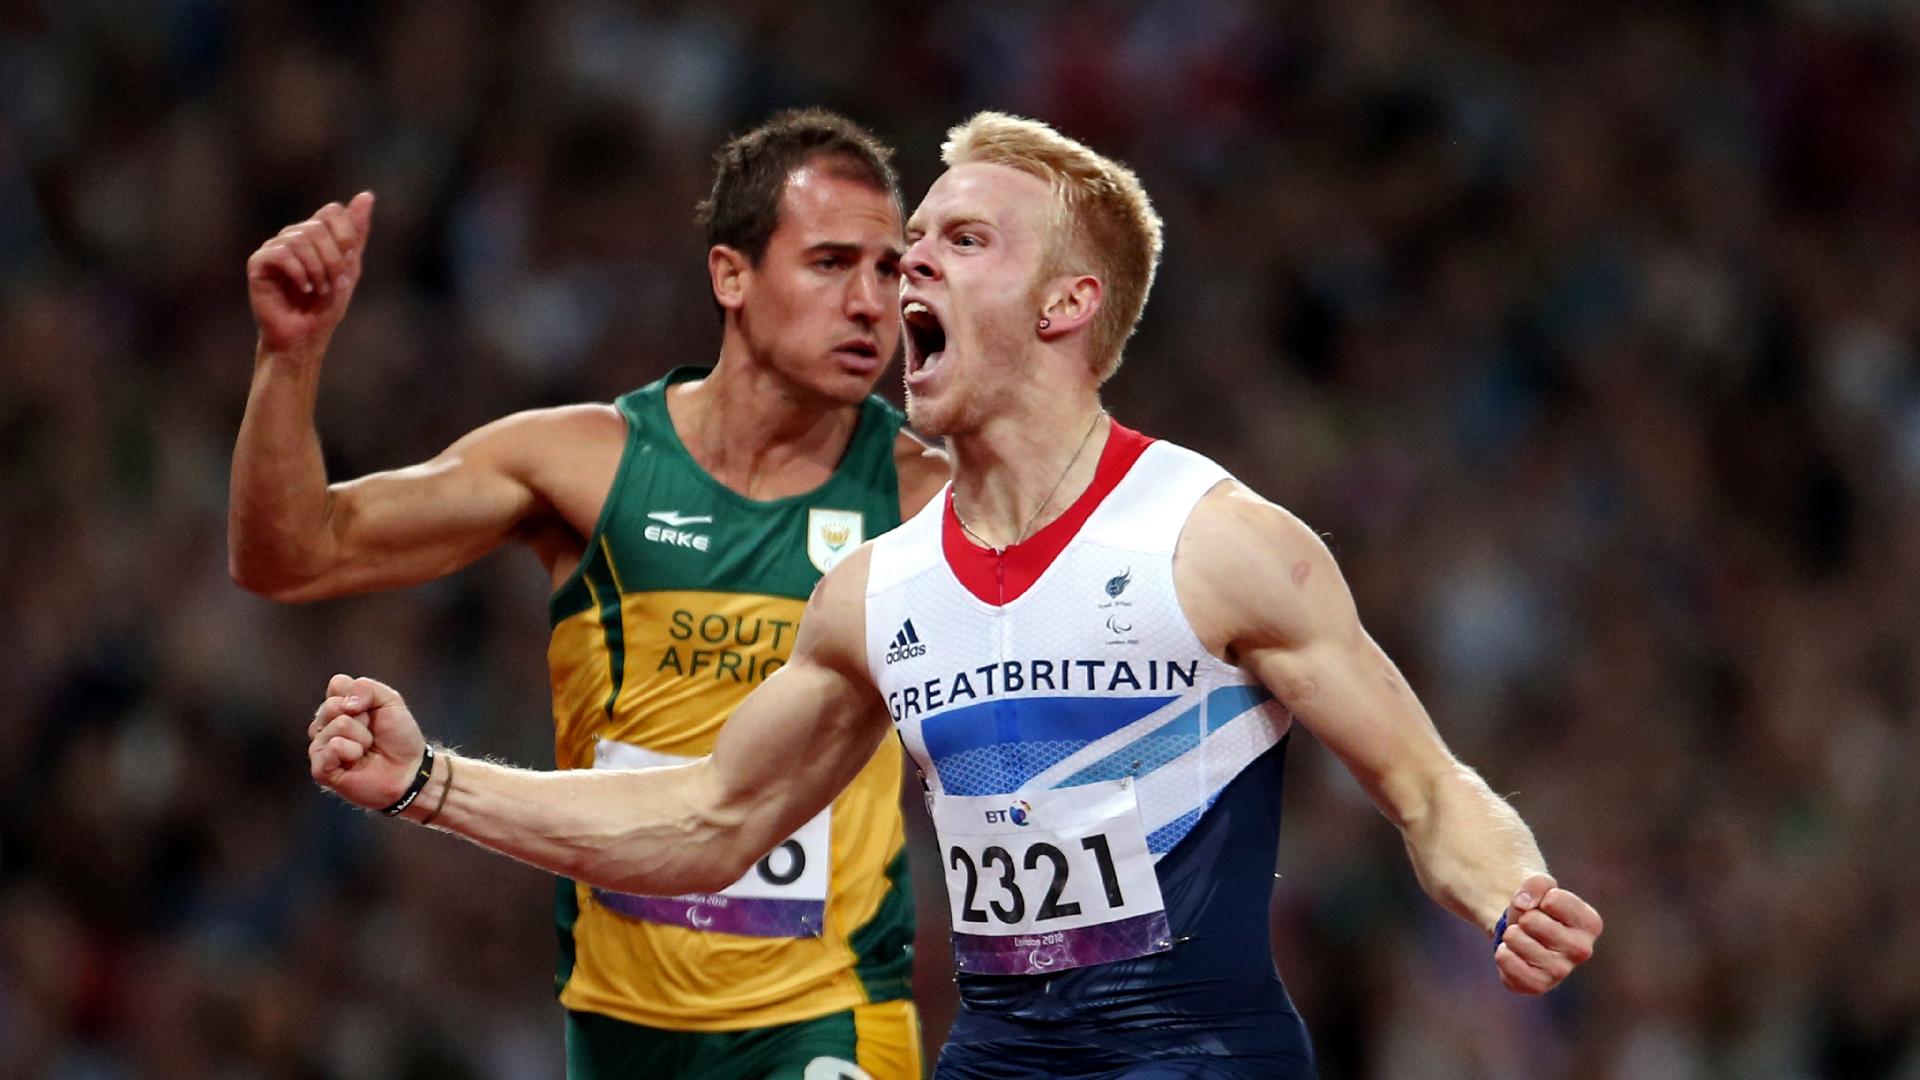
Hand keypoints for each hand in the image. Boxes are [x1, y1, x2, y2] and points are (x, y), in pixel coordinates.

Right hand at [247, 192, 374, 352]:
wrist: (305, 336)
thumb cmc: (326, 306)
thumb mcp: (349, 267)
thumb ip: (356, 233)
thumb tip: (366, 195)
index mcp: (315, 235)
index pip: (332, 211)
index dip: (345, 235)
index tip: (349, 261)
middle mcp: (293, 236)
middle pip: (318, 227)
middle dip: (334, 259)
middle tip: (334, 284)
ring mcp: (275, 248)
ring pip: (300, 239)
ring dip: (318, 269)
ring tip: (318, 290)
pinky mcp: (258, 263)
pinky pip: (281, 253)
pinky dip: (299, 272)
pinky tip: (303, 288)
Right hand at [307, 673, 424, 810]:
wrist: (409, 769)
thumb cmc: (398, 736)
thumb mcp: (390, 701)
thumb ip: (366, 688)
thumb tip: (345, 703)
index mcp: (338, 706)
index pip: (337, 684)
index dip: (361, 696)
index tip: (374, 711)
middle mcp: (324, 725)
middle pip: (333, 705)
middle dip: (363, 718)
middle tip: (371, 734)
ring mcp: (320, 747)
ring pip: (338, 725)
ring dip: (362, 737)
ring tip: (366, 749)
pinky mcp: (321, 769)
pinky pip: (333, 747)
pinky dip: (352, 751)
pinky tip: (357, 760)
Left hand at [1495, 872, 1602, 994]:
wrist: (1523, 930)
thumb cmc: (1537, 906)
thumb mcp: (1539, 884)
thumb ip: (1536, 883)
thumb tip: (1523, 905)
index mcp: (1590, 923)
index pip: (1552, 899)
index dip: (1538, 896)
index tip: (1543, 905)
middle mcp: (1582, 950)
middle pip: (1531, 921)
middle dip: (1522, 916)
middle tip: (1528, 923)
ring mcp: (1561, 971)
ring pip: (1517, 941)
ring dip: (1510, 934)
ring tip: (1520, 937)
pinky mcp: (1538, 985)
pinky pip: (1509, 966)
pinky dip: (1503, 954)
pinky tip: (1512, 953)